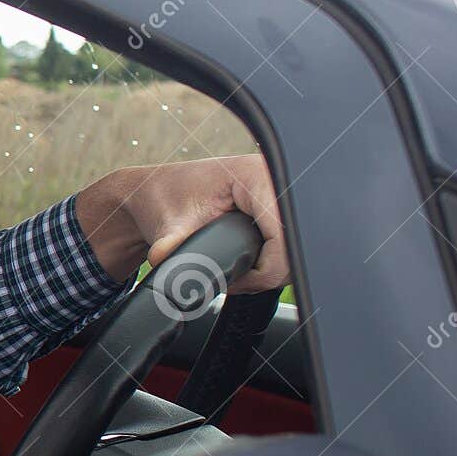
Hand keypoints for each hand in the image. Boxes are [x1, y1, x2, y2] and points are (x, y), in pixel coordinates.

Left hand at [74, 154, 287, 292]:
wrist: (159, 190)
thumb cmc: (164, 197)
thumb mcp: (168, 225)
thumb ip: (170, 247)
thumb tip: (164, 262)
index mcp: (254, 175)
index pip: (283, 236)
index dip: (264, 270)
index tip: (235, 280)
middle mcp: (275, 178)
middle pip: (296, 245)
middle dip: (267, 272)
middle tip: (234, 279)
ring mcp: (281, 191)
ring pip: (297, 248)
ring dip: (270, 269)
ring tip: (238, 272)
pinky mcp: (280, 204)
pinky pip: (290, 243)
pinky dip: (272, 260)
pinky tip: (249, 262)